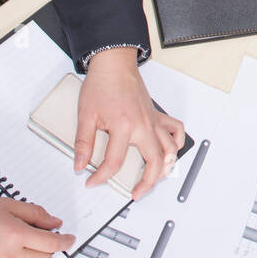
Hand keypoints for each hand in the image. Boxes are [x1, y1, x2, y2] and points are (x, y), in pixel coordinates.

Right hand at [0, 198, 75, 257]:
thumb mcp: (7, 205)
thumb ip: (36, 214)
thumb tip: (55, 223)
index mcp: (15, 235)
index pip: (52, 244)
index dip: (65, 241)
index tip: (69, 239)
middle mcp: (8, 257)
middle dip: (47, 248)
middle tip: (38, 238)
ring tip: (15, 244)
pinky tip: (5, 255)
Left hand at [77, 48, 185, 199]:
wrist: (114, 64)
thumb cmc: (102, 85)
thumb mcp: (85, 115)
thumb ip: (83, 143)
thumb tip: (80, 164)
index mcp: (123, 126)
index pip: (113, 162)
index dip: (101, 176)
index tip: (92, 181)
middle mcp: (143, 125)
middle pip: (153, 161)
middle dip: (146, 183)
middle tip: (136, 193)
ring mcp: (153, 121)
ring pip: (170, 150)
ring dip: (165, 167)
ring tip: (154, 178)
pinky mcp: (157, 115)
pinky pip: (176, 130)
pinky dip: (177, 143)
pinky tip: (170, 152)